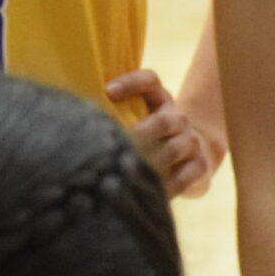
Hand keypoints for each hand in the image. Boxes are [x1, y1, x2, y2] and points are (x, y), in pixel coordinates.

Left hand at [109, 68, 220, 198]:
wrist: (193, 155)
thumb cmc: (150, 138)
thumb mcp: (138, 119)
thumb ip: (113, 116)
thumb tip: (74, 119)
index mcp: (160, 100)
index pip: (150, 81)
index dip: (132, 82)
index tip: (108, 91)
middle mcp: (178, 118)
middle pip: (162, 120)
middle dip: (137, 135)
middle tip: (113, 148)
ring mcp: (191, 142)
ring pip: (173, 149)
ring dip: (148, 162)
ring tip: (125, 174)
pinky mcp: (200, 166)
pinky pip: (183, 178)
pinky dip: (164, 187)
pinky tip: (145, 194)